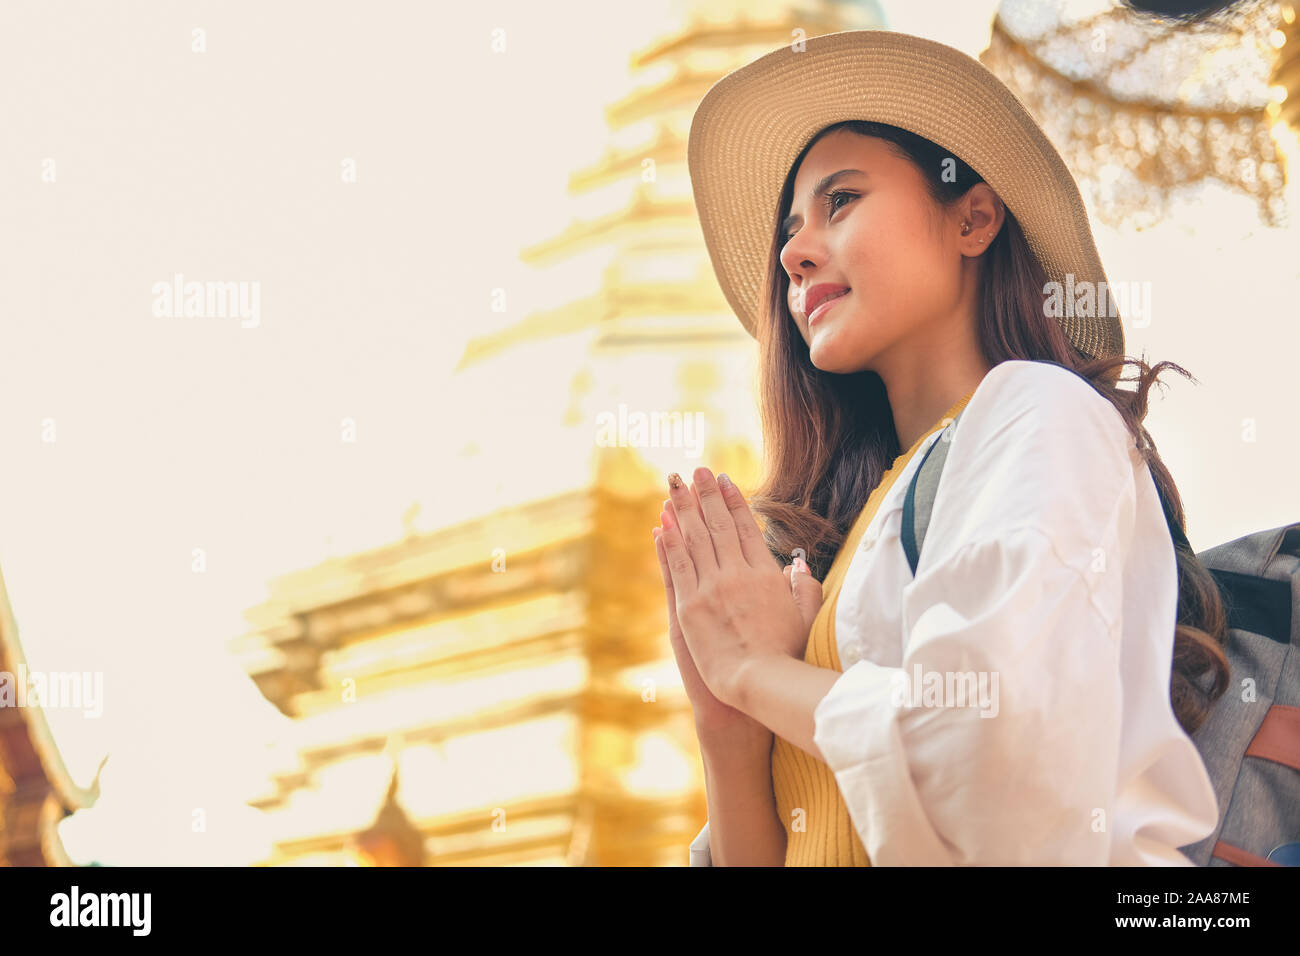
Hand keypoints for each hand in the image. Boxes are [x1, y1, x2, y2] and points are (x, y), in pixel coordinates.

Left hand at [656, 467, 822, 710]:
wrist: (759, 683)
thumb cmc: (787, 656)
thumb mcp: (806, 618)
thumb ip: (804, 587)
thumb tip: (798, 562)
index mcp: (765, 575)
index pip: (745, 528)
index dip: (733, 501)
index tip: (724, 480)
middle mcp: (736, 574)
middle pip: (718, 525)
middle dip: (706, 494)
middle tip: (696, 470)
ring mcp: (711, 588)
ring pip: (695, 539)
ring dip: (683, 508)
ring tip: (675, 484)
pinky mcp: (689, 606)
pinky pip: (677, 566)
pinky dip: (669, 541)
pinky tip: (661, 522)